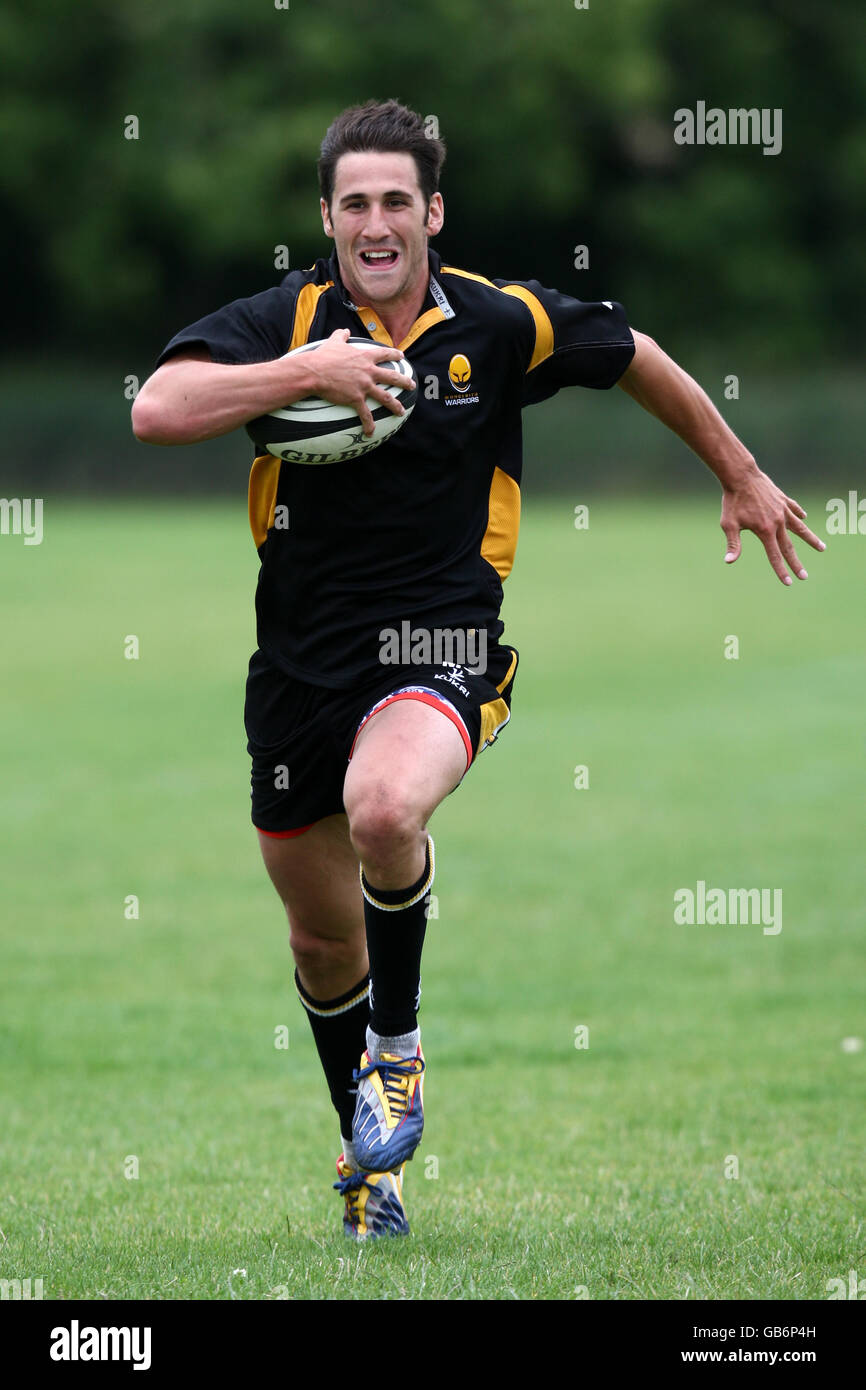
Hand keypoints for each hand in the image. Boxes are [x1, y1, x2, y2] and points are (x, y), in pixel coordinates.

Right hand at [305, 329, 415, 434]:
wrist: (314, 372)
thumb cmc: (323, 357)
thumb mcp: (334, 342)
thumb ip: (341, 335)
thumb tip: (344, 330)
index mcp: (364, 357)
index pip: (384, 354)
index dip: (394, 355)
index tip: (401, 356)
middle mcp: (368, 372)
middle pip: (392, 377)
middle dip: (404, 381)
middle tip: (412, 385)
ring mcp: (364, 386)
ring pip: (385, 397)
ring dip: (395, 405)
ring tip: (401, 411)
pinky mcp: (356, 399)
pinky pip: (365, 414)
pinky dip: (369, 424)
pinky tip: (371, 432)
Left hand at [720, 467, 825, 584]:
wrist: (741, 476)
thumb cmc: (732, 501)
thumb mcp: (729, 524)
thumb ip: (733, 544)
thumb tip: (729, 561)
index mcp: (765, 531)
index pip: (775, 556)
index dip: (781, 570)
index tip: (789, 582)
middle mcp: (778, 522)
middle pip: (789, 547)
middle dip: (797, 563)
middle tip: (805, 576)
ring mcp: (782, 510)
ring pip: (800, 527)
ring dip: (811, 539)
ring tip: (822, 548)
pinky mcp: (782, 499)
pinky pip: (794, 509)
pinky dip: (799, 514)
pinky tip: (804, 517)